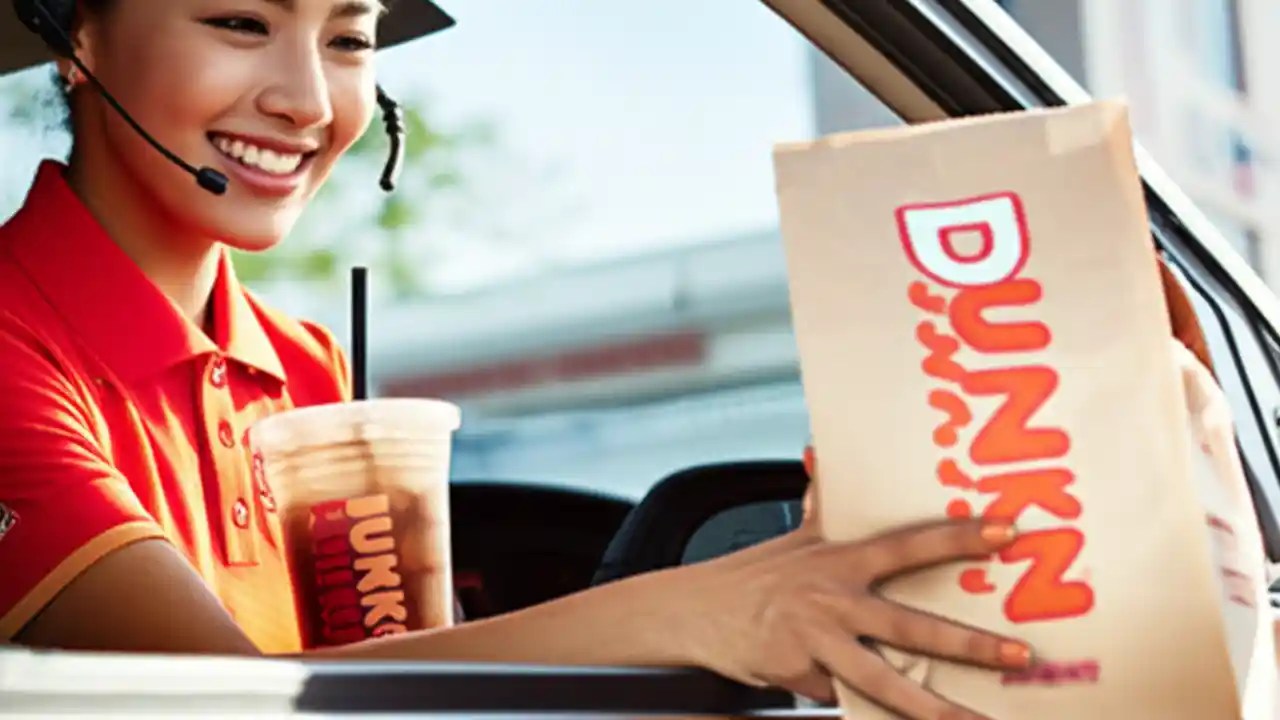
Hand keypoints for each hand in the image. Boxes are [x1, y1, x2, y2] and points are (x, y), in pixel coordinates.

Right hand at [675, 447, 1029, 719]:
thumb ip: (819, 503)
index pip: (910, 544)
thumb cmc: (751, 574)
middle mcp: (835, 601)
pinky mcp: (802, 678)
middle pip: (912, 625)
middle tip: (1019, 655)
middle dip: (970, 643)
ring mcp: (819, 643)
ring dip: (935, 707)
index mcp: (840, 561)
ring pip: (886, 682)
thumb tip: (820, 454)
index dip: (959, 537)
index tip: (1007, 533)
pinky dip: (871, 711)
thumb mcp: (793, 536)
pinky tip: (898, 717)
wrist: (696, 613)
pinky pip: (844, 700)